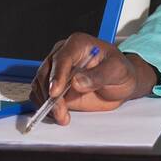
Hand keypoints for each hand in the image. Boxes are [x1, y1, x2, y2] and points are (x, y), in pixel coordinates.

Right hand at [29, 32, 156, 125]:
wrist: (120, 84)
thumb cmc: (120, 72)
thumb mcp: (118, 71)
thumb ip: (99, 75)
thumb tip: (77, 81)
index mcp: (78, 44)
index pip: (62, 58)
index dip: (57, 75)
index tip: (56, 92)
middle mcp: (63, 55)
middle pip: (46, 72)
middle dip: (50, 94)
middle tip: (61, 110)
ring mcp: (56, 71)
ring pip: (40, 85)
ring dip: (47, 103)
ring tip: (62, 116)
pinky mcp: (54, 86)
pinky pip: (40, 95)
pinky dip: (45, 106)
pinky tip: (58, 114)